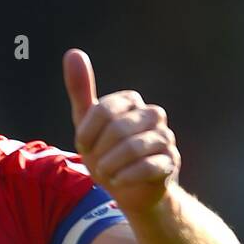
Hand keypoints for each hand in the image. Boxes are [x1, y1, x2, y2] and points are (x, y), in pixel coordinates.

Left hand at [63, 48, 179, 216]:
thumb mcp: (89, 125)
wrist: (130, 191)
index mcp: (131, 102)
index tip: (83, 146)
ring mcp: (165, 138)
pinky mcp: (170, 162)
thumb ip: (81, 91)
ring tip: (107, 173)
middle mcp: (153, 114)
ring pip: (135, 148)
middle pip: (119, 128)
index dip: (87, 133)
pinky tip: (118, 181)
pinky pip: (149, 167)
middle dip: (100, 152)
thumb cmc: (108, 154)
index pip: (105, 109)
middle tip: (98, 163)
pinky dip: (127, 177)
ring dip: (112, 165)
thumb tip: (73, 52)